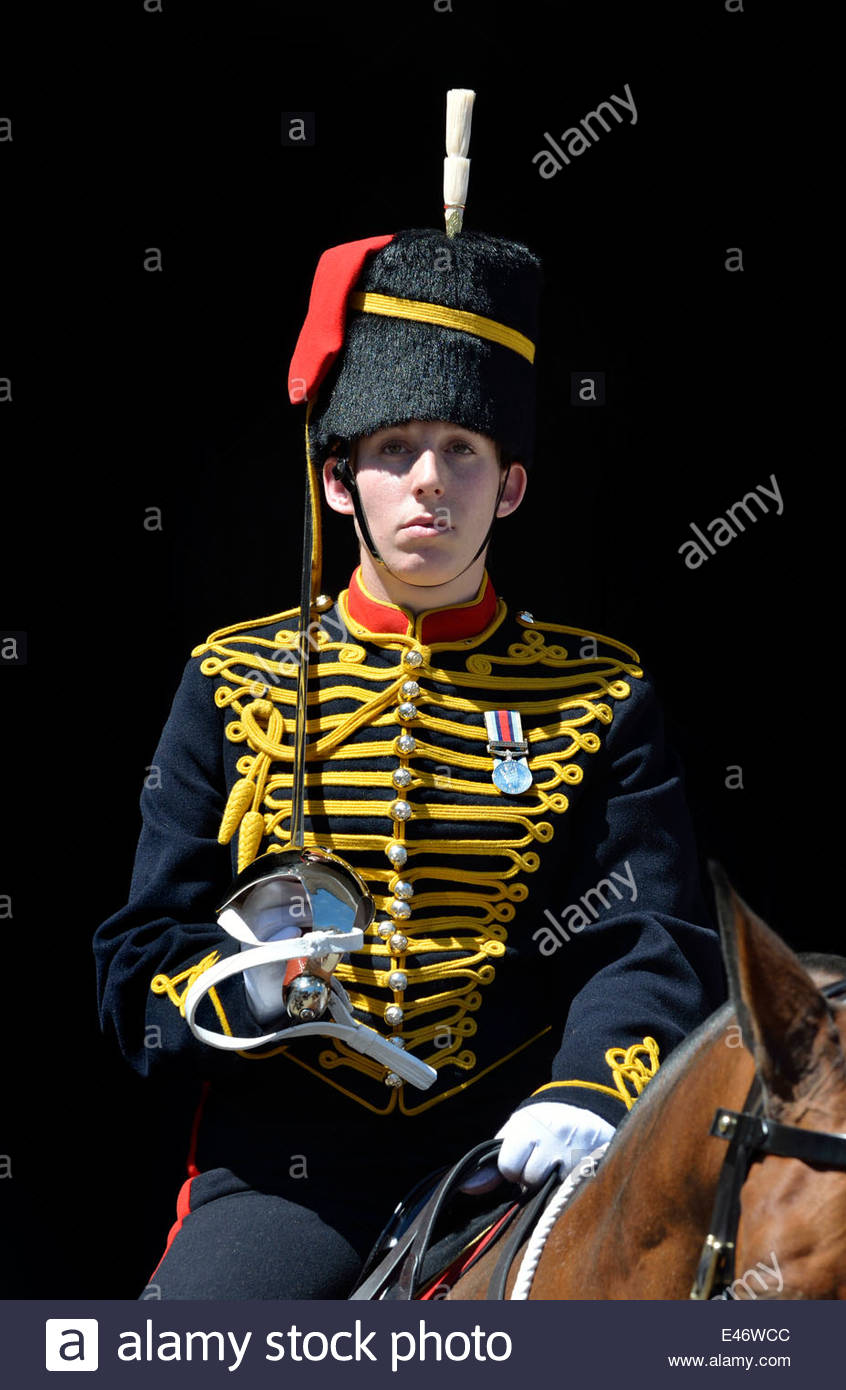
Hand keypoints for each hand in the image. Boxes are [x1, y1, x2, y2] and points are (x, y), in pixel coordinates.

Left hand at [459, 1102, 614, 1193]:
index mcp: (528, 1127)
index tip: (521, 1158)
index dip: (512, 1168)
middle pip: (530, 1182)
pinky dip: (569, 1186)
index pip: (509, 1168)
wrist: (587, 1105)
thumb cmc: (543, 1121)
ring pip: (551, 1191)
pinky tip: (571, 1170)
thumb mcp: (516, 1130)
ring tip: (557, 1165)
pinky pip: (572, 1191)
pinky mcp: (594, 1167)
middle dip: (531, 1177)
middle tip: (542, 1160)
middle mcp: (553, 1140)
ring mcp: (576, 1155)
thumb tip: (467, 1189)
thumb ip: (492, 1161)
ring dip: (550, 1184)